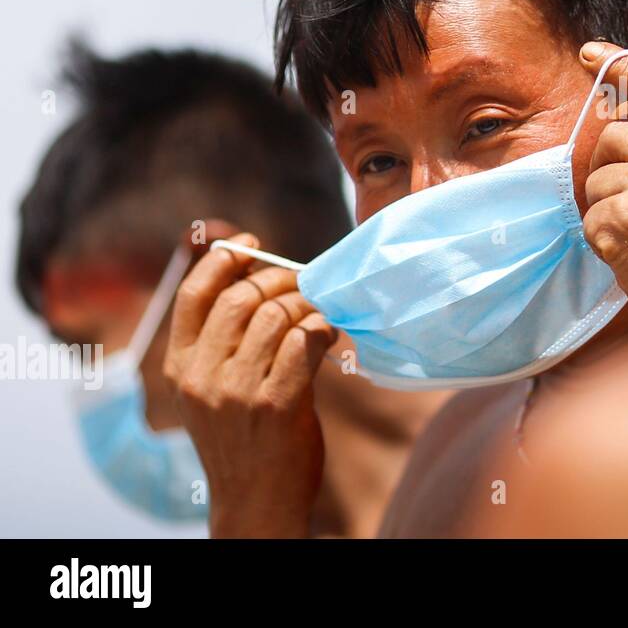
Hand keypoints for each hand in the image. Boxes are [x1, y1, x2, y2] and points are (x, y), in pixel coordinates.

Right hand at [163, 230, 336, 537]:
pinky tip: (329, 336)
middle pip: (243, 297)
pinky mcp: (277, 404)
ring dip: (307, 306)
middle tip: (304, 287)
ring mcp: (237, 391)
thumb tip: (252, 277)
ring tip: (318, 315)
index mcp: (179, 368)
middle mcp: (202, 377)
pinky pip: (305, 340)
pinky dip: (322, 329)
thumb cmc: (242, 439)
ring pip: (278, 315)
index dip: (224, 261)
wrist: (255, 502)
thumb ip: (220, 343)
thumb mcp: (210, 392)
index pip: (194, 295)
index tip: (254, 245)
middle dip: (280, 281)